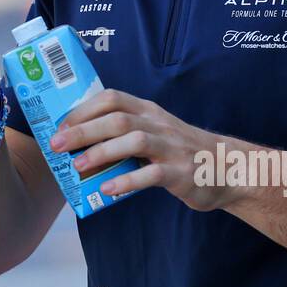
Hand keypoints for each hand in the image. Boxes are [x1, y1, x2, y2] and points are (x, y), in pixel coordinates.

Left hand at [52, 89, 241, 211]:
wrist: (229, 168)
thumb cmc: (181, 151)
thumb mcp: (155, 131)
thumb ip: (124, 133)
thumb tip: (79, 145)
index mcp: (148, 111)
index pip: (112, 98)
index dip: (83, 109)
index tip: (59, 124)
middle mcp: (158, 124)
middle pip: (117, 119)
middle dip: (83, 130)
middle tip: (56, 145)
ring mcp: (171, 147)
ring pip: (133, 141)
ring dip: (102, 152)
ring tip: (78, 166)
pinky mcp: (181, 173)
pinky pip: (152, 174)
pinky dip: (127, 180)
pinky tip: (107, 188)